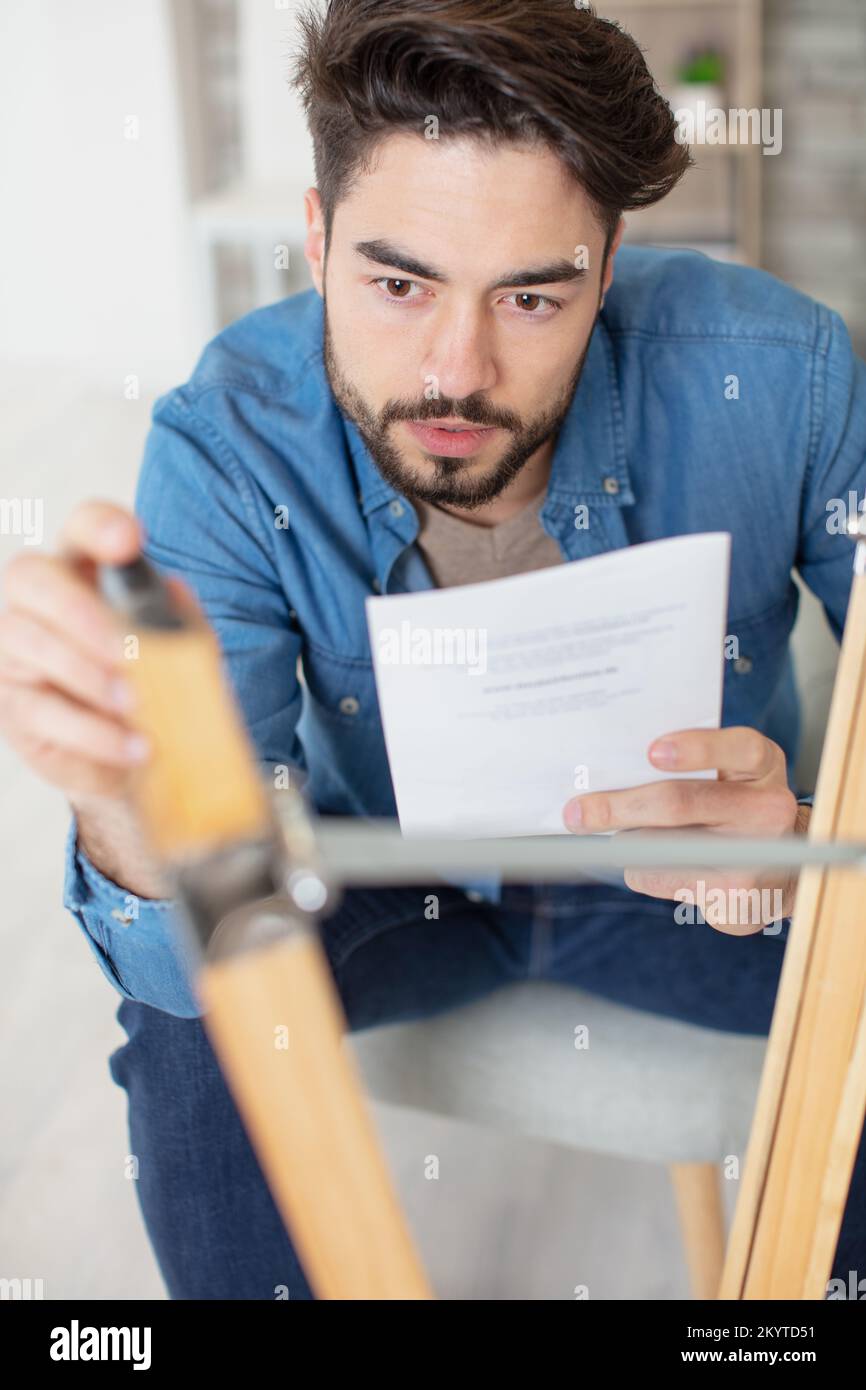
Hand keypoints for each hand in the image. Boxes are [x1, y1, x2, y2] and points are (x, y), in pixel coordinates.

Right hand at [0, 500, 194, 801]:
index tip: (129, 541)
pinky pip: (42, 711)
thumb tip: (174, 593)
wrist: (145, 752)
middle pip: (31, 576)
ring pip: (29, 643)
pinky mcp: (14, 705)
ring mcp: (15, 650)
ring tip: (136, 704)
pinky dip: (94, 732)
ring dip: (88, 675)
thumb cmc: (159, 683)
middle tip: (128, 649)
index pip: (82, 528)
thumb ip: (181, 620)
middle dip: (80, 610)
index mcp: (86, 570)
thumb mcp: (183, 649)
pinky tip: (133, 746)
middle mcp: (37, 599)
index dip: (101, 526)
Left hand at [561, 726, 808, 934]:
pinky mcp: (737, 900)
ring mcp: (757, 859)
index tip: (652, 753)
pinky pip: (664, 881)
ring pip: (665, 847)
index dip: (697, 748)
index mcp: (762, 766)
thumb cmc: (734, 808)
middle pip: (682, 803)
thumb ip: (688, 767)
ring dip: (625, 840)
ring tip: (609, 832)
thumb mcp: (728, 775)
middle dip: (619, 806)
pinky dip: (641, 871)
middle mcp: (768, 809)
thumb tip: (609, 775)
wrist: (784, 871)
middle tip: (577, 811)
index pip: (739, 748)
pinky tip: (645, 864)